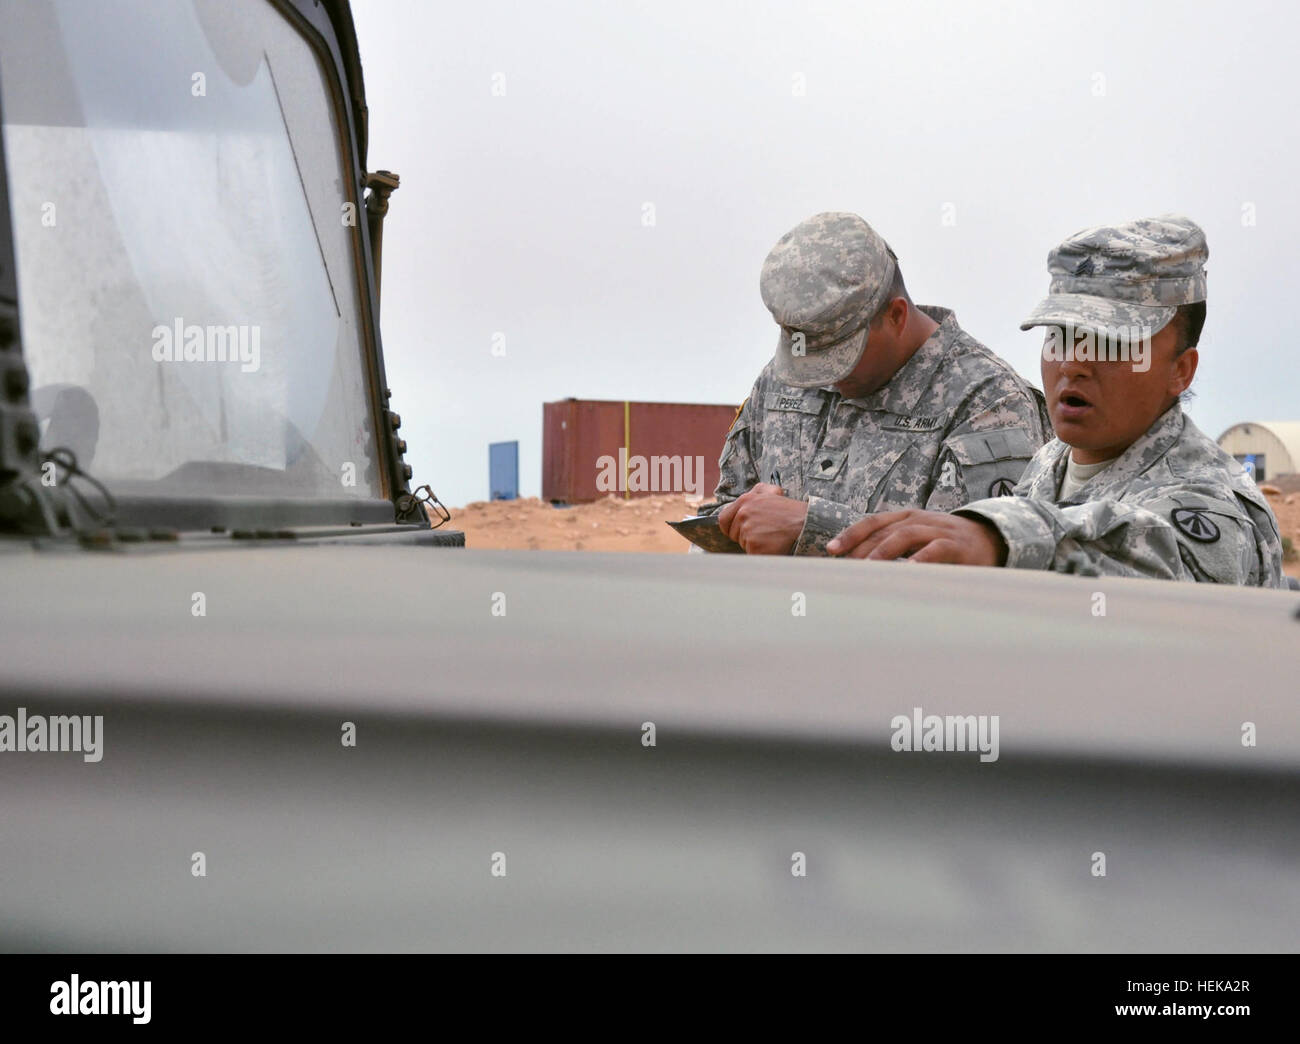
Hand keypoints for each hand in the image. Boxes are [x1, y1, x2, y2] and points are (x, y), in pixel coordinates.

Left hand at [717, 484, 807, 554]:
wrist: (805, 524)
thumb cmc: (789, 511)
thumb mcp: (771, 492)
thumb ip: (754, 492)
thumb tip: (742, 503)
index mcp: (745, 501)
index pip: (723, 520)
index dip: (730, 528)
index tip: (739, 531)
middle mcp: (743, 514)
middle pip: (733, 534)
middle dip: (745, 536)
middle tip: (764, 532)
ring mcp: (748, 531)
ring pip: (743, 544)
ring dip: (754, 544)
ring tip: (771, 537)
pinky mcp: (754, 546)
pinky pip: (751, 554)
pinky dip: (761, 553)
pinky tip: (773, 546)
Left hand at [826, 509, 1007, 565]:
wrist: (989, 538)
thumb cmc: (944, 543)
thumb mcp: (916, 539)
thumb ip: (891, 547)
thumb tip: (856, 564)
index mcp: (906, 517)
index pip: (872, 522)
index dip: (850, 534)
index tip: (830, 550)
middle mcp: (919, 520)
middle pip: (884, 529)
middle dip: (861, 546)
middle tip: (843, 565)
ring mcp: (937, 530)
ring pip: (906, 535)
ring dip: (885, 551)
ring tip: (868, 567)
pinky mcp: (955, 545)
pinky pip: (936, 550)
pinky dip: (921, 559)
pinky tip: (908, 570)